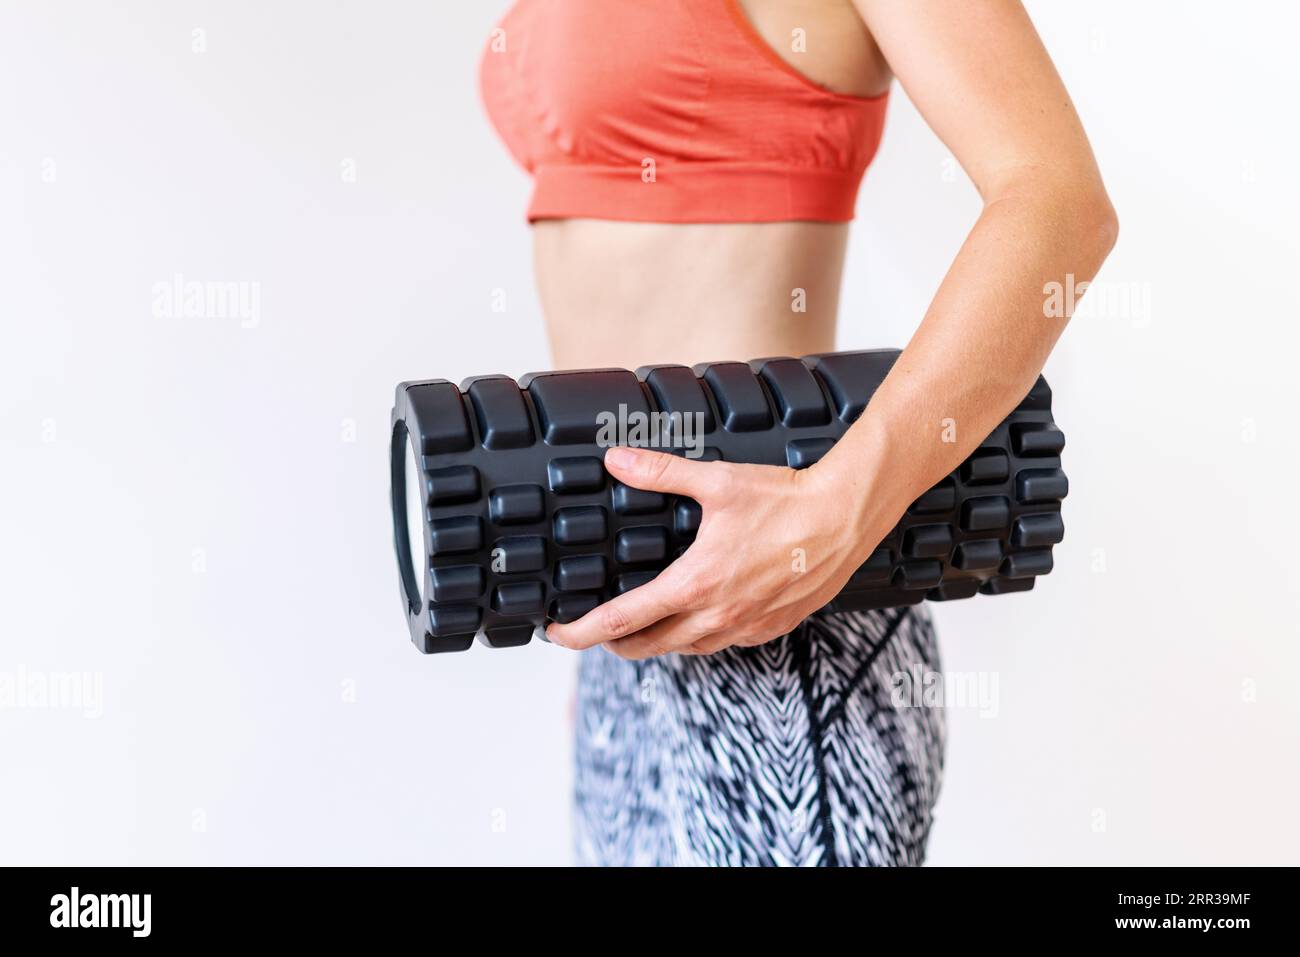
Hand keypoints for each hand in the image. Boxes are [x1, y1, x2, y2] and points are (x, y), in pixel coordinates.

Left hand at [545, 445, 879, 658]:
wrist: (847, 517)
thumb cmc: (786, 500)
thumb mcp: (718, 481)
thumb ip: (661, 472)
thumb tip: (617, 460)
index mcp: (695, 584)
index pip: (621, 620)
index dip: (581, 631)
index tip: (556, 631)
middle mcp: (716, 616)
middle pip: (646, 647)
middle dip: (612, 643)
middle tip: (592, 629)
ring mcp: (745, 627)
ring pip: (684, 649)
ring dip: (656, 641)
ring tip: (640, 624)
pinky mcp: (770, 628)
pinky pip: (722, 644)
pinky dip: (698, 636)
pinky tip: (698, 617)